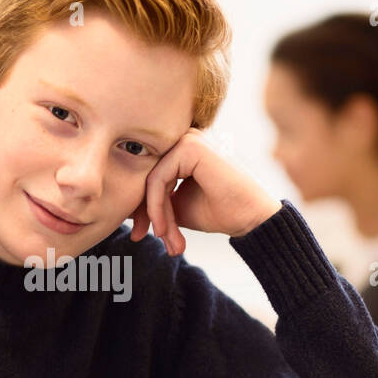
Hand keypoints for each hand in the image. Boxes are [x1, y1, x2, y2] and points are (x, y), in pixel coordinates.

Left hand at [129, 127, 280, 256]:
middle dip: (143, 211)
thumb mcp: (177, 208)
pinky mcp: (190, 147)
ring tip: (165, 238)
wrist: (253, 219)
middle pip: (147, 176)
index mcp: (183, 149)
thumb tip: (124, 207)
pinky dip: (157, 207)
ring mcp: (188, 139)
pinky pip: (158, 180)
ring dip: (154, 214)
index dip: (142, 207)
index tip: (141, 234)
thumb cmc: (221, 212)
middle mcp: (185, 139)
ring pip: (150, 180)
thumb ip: (154, 201)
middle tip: (141, 238)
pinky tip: (164, 227)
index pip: (150, 175)